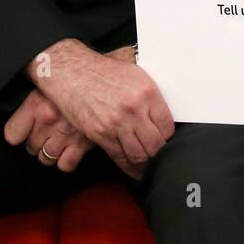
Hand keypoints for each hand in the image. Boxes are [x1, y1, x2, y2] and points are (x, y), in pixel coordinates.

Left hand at [3, 87, 110, 174]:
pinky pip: (65, 164)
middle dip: (39, 143)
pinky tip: (71, 149)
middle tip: (49, 133)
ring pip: (46, 158)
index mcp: (36, 104)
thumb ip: (35, 96)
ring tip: (60, 142)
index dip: (20, 133)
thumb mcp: (52, 81)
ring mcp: (64, 135)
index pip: (12, 134)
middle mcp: (48, 120)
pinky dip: (67, 160)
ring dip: (52, 153)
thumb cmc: (80, 79)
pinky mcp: (81, 145)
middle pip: (31, 147)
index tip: (26, 130)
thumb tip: (23, 97)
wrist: (110, 82)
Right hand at [27, 38, 174, 177]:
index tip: (167, 141)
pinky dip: (129, 168)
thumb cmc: (104, 72)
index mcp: (147, 93)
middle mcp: (134, 110)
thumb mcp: (136, 76)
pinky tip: (135, 171)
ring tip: (150, 167)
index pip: (167, 126)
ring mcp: (116, 123)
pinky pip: (119, 157)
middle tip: (161, 158)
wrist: (73, 72)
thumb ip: (151, 97)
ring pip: (139, 155)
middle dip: (160, 154)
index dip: (169, 138)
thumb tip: (162, 116)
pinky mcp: (100, 134)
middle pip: (156, 144)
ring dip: (146, 164)